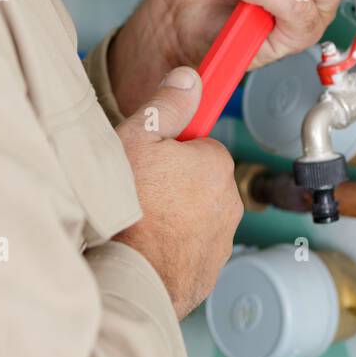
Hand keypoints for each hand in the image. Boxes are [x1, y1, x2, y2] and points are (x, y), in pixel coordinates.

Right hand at [112, 66, 242, 319]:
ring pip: (197, 216)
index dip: (174, 148)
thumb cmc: (130, 209)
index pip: (202, 145)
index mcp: (216, 164)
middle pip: (200, 181)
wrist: (127, 277)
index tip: (156, 157)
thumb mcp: (137, 136)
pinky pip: (191, 249)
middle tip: (141, 188)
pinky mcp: (208, 273)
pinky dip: (173, 248)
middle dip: (175, 183)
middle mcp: (228, 203)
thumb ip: (167, 104)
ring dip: (174, 217)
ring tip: (140, 219)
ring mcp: (220, 241)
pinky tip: (145, 245)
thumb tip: (189, 80)